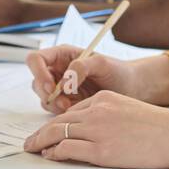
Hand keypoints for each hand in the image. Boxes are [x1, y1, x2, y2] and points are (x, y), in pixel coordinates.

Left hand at [21, 91, 168, 168]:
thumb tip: (91, 132)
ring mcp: (98, 130)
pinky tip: (50, 156)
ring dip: (41, 142)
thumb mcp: (128, 111)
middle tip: (30, 142)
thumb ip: (108, 117)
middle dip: (41, 133)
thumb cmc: (159, 128)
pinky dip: (54, 153)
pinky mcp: (101, 150)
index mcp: (104, 99)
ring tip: (33, 149)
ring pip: (58, 133)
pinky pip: (67, 149)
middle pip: (59, 120)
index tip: (48, 132)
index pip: (72, 111)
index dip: (57, 123)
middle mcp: (97, 111)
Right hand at [27, 46, 168, 112]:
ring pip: (43, 98)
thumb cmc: (119, 71)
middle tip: (64, 101)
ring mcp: (61, 88)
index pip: (36, 60)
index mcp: (62, 55)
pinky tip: (76, 111)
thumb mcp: (102, 63)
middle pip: (36, 81)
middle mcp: (58, 71)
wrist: (132, 89)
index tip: (50, 86)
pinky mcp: (67, 103)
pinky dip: (61, 113)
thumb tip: (66, 79)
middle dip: (47, 94)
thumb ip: (81, 67)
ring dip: (54, 105)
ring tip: (72, 106)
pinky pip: (54, 110)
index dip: (38, 72)